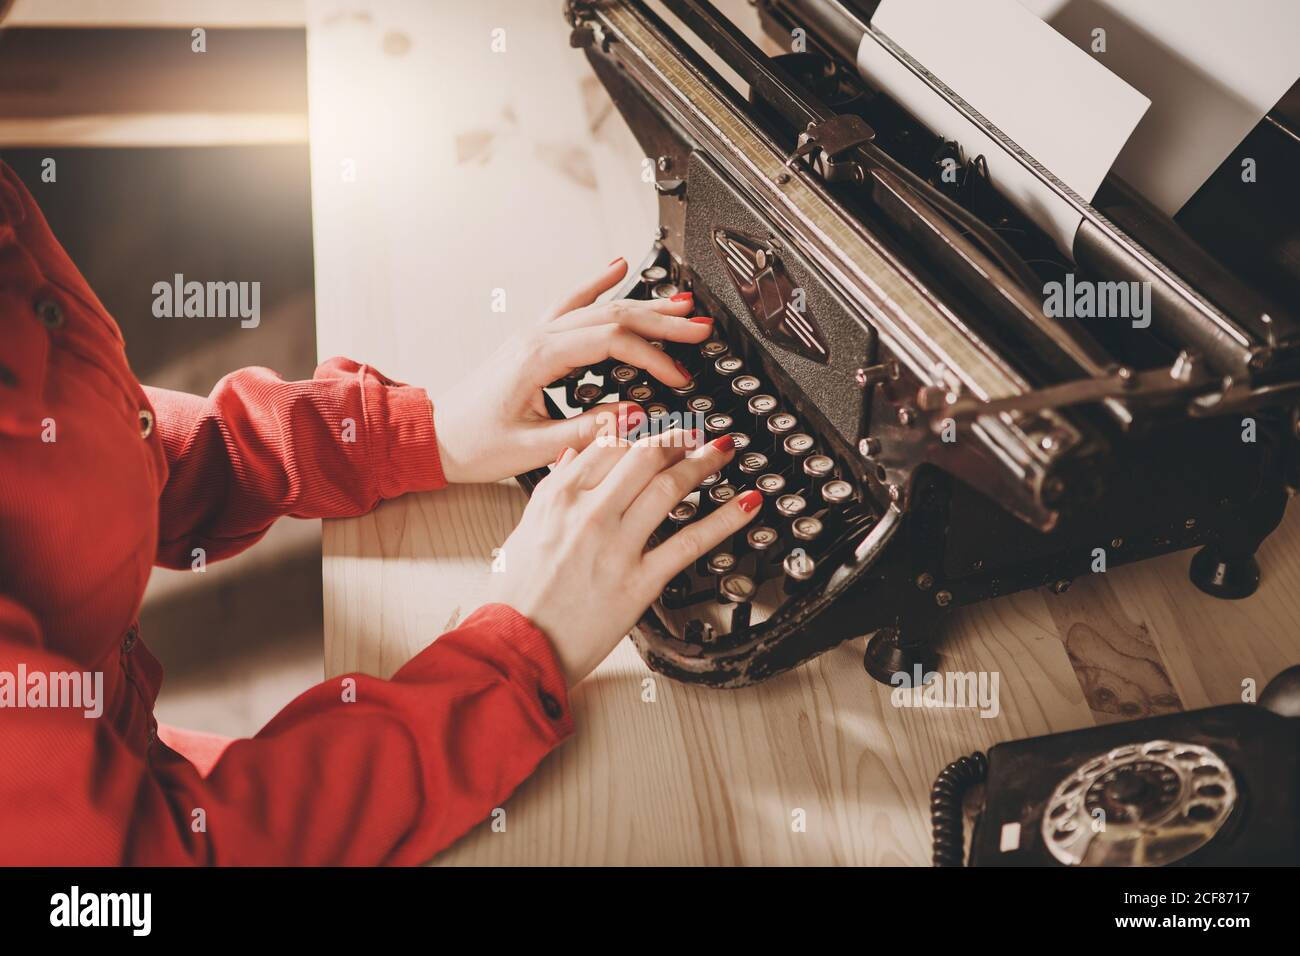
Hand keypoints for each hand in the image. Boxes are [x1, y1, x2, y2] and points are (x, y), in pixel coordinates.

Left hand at [431, 258, 715, 483]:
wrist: (433, 437)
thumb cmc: (474, 445)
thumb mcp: (533, 447)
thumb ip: (588, 431)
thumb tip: (635, 415)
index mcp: (539, 359)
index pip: (612, 342)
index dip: (652, 357)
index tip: (677, 379)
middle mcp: (537, 337)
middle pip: (612, 315)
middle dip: (662, 320)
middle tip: (701, 326)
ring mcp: (535, 335)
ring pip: (597, 306)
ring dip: (642, 304)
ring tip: (681, 303)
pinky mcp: (533, 341)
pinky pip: (571, 302)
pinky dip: (597, 283)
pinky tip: (618, 268)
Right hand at [487, 427, 761, 685]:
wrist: (514, 647)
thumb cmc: (514, 596)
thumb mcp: (524, 530)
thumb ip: (552, 488)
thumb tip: (574, 454)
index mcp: (558, 498)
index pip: (608, 444)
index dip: (640, 426)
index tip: (658, 420)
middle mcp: (589, 514)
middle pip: (644, 456)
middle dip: (677, 436)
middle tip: (697, 431)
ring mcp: (616, 547)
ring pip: (669, 488)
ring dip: (704, 463)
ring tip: (725, 450)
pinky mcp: (638, 582)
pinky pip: (690, 543)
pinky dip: (724, 520)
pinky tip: (746, 505)